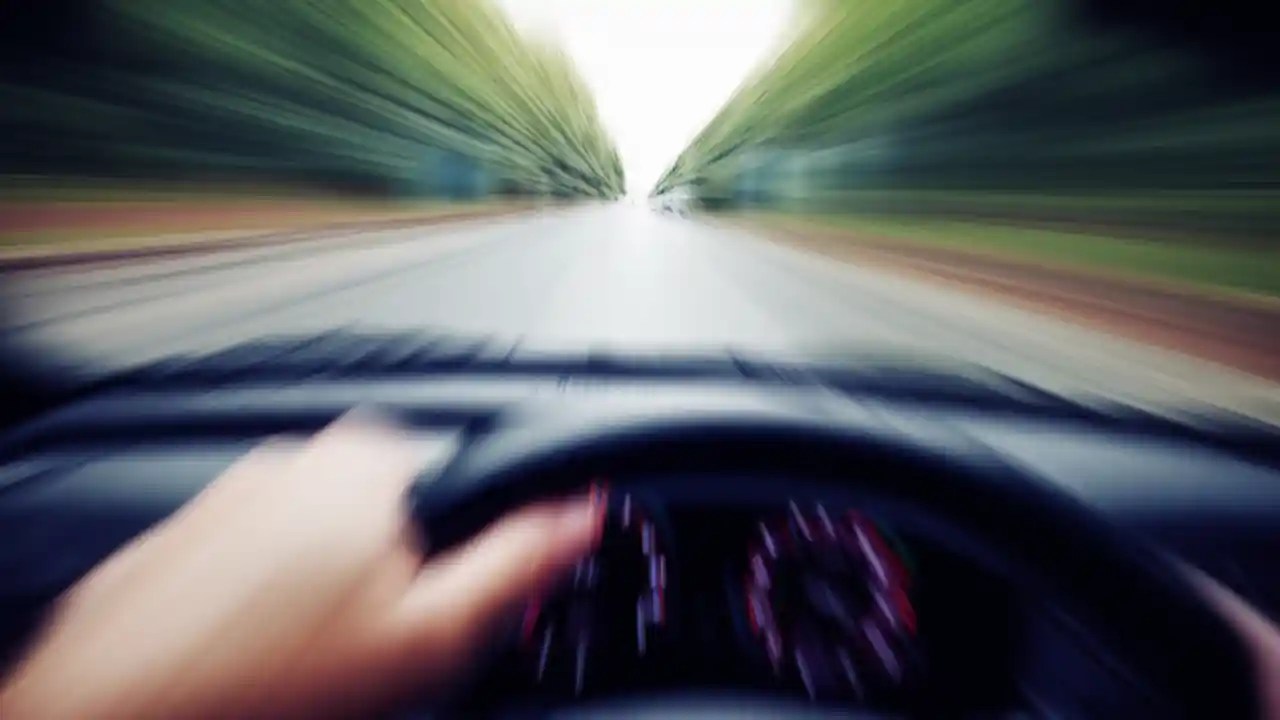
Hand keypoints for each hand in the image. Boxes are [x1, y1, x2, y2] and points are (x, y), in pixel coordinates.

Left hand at [0, 414, 602, 718]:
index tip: (443, 612)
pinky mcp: (196, 528)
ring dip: (333, 589)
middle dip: (401, 575)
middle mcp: (303, 456)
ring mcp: (241, 489)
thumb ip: (519, 561)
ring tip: (308, 657)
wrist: (118, 712)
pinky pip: (265, 557)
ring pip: (330, 540)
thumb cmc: (266, 682)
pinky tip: (260, 652)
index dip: (471, 560)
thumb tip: (583, 512)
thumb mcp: (430, 634)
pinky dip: (272, 598)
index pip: (470, 488)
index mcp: (375, 462)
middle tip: (375, 646)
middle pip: (400, 517)